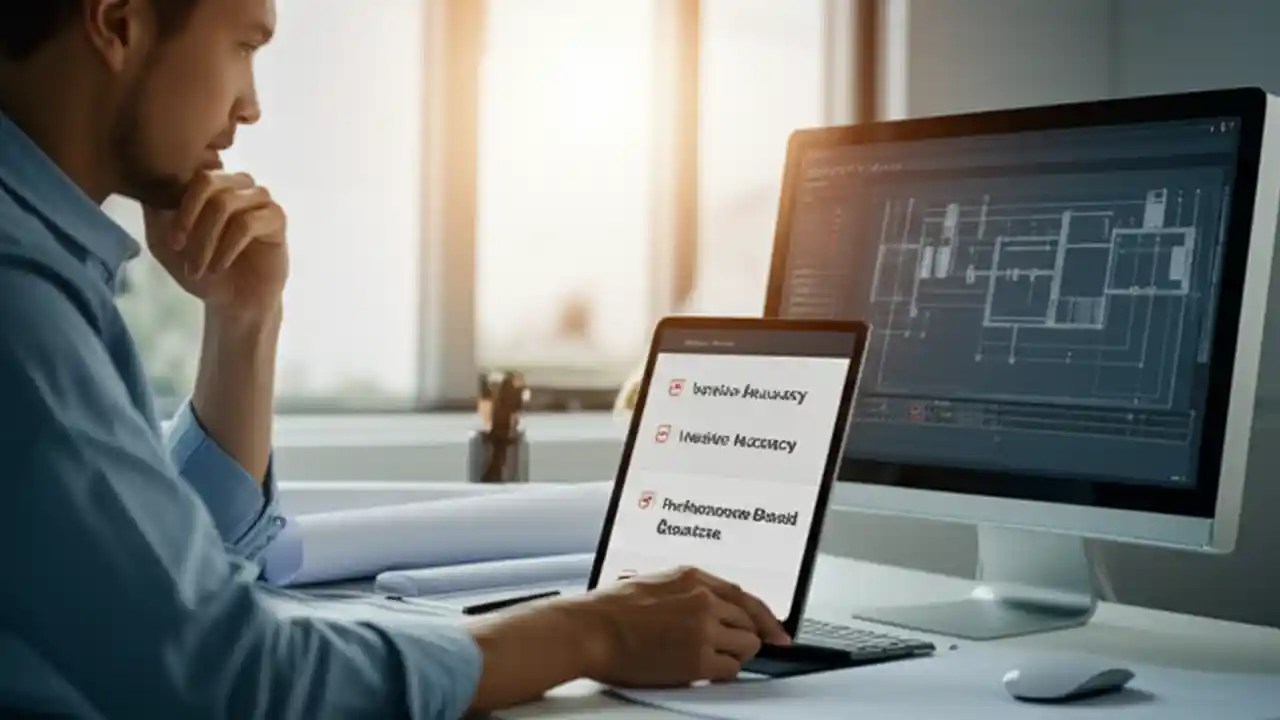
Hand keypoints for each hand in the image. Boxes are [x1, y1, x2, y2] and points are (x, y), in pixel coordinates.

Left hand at [144, 170, 288, 313]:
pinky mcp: (276, 218)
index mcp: (209, 182)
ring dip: (207, 239)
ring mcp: (258, 198)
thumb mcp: (163, 240)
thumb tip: (146, 181)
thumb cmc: (198, 268)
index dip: (175, 205)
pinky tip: (219, 267)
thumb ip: (154, 210)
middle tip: (179, 249)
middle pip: (208, 180)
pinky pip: (247, 223)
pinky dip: (227, 248)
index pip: (188, 172)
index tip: (171, 242)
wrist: (231, 302)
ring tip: (198, 267)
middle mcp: (235, 183)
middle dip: (189, 219)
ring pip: (226, 202)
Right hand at [571, 566, 790, 686]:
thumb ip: (689, 590)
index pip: (745, 597)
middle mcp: (704, 599)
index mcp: (694, 577)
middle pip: (750, 622)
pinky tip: (701, 669)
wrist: (589, 630)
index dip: (766, 618)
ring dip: (732, 655)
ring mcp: (703, 629)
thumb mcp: (655, 582)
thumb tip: (714, 606)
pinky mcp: (697, 658)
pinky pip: (730, 670)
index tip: (778, 633)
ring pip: (745, 647)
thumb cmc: (610, 609)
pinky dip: (721, 672)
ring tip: (705, 658)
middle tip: (728, 649)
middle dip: (743, 638)